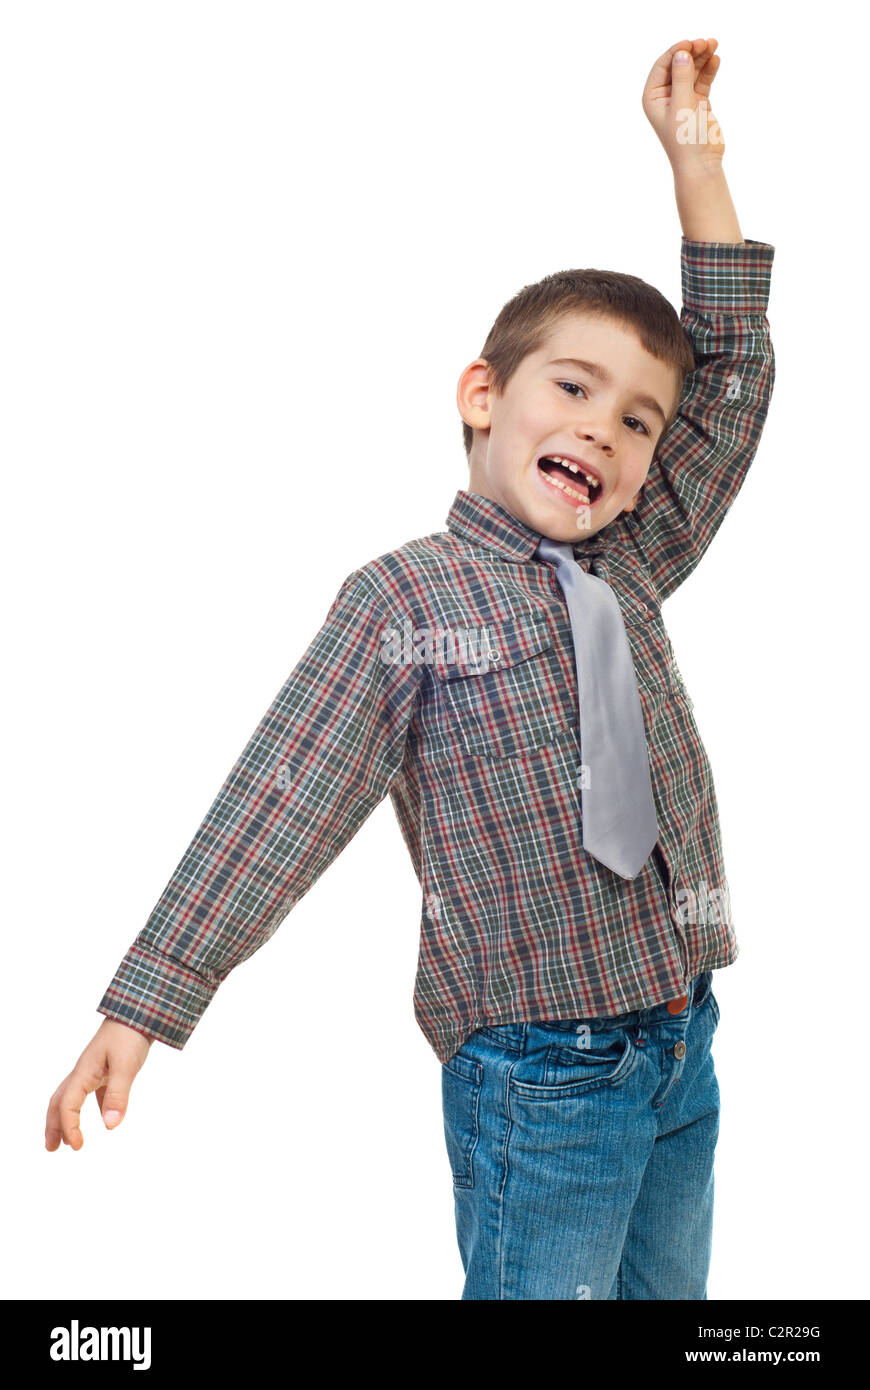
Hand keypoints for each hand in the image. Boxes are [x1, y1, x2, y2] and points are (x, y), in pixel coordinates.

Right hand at [45, 1018, 153, 1150]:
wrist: (138, 1012)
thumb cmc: (129, 1035)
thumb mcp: (126, 1066)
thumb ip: (118, 1095)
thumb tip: (111, 1126)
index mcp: (84, 1072)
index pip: (67, 1105)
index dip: (69, 1127)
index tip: (77, 1146)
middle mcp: (83, 1072)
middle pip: (59, 1102)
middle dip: (53, 1126)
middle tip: (51, 1148)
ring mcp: (93, 1070)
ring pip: (72, 1097)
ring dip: (67, 1118)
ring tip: (68, 1139)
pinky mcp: (107, 1068)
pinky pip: (93, 1092)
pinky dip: (92, 1108)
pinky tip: (104, 1118)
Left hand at [642, 38, 723, 174]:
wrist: (701, 164)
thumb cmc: (685, 139)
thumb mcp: (681, 105)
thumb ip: (681, 78)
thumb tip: (682, 53)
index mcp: (652, 98)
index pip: (662, 66)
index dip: (676, 51)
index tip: (691, 42)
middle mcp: (665, 96)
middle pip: (678, 65)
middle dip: (692, 51)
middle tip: (706, 42)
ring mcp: (682, 98)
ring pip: (692, 70)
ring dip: (702, 57)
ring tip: (714, 45)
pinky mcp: (698, 102)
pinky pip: (702, 80)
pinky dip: (709, 69)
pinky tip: (716, 59)